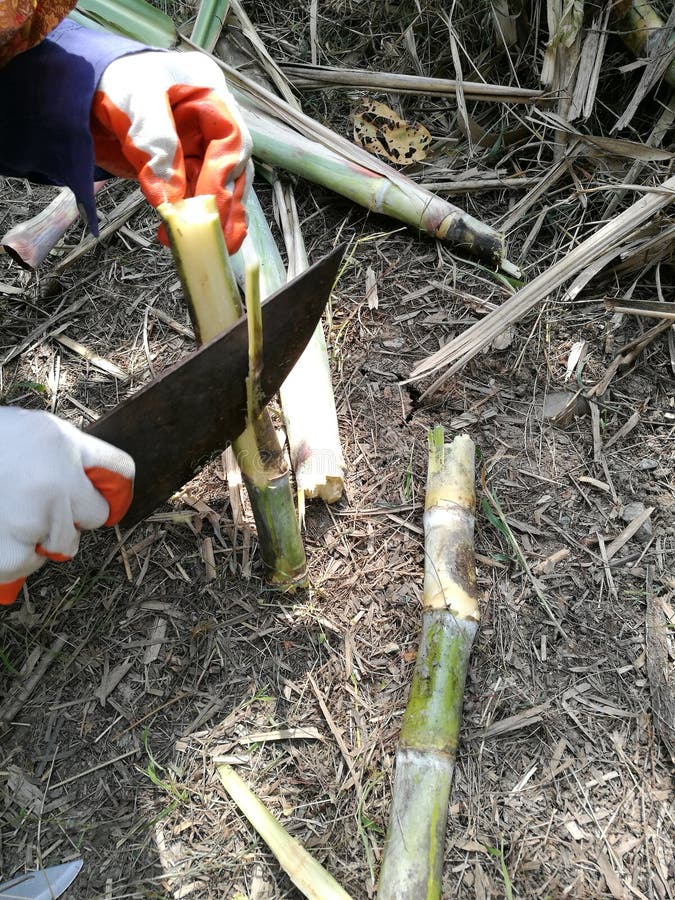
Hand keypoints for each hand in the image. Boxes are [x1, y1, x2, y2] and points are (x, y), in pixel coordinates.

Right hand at [0, 408, 134, 604]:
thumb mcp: (34, 432)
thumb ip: (70, 454)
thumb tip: (103, 483)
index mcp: (62, 445)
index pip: (119, 474)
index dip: (104, 490)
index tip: (100, 498)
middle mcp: (55, 484)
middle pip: (93, 517)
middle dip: (69, 514)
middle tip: (31, 500)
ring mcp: (33, 521)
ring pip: (63, 545)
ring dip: (41, 538)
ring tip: (8, 514)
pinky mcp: (10, 552)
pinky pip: (27, 565)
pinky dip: (13, 558)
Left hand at [90, 51, 252, 252]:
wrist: (81, 88)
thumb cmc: (112, 80)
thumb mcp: (136, 105)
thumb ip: (157, 149)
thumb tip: (173, 200)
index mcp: (210, 95)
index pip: (231, 142)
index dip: (223, 177)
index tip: (208, 208)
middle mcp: (212, 124)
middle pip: (232, 170)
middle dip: (224, 207)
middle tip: (215, 239)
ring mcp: (198, 148)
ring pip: (216, 189)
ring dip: (209, 219)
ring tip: (196, 245)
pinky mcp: (181, 168)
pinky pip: (192, 197)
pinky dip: (189, 218)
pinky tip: (178, 234)